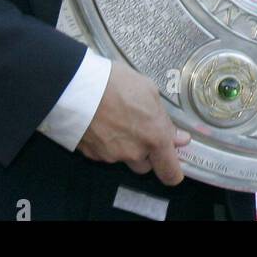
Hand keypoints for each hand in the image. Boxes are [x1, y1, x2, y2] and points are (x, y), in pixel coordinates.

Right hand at [76, 63, 188, 185]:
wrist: (77, 88)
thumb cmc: (116, 83)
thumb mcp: (149, 90)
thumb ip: (164, 119)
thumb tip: (179, 138)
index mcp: (154, 137)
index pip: (170, 172)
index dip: (174, 172)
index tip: (173, 163)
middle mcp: (134, 152)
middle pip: (146, 165)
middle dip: (146, 152)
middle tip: (140, 129)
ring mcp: (112, 156)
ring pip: (124, 159)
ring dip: (126, 147)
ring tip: (117, 120)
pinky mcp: (92, 155)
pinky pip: (106, 154)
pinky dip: (107, 143)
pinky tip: (102, 123)